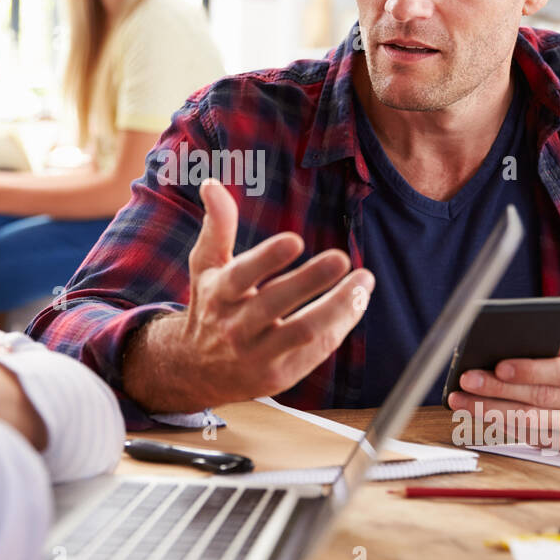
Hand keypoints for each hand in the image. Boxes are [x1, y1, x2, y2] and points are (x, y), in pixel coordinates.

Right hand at [129, 178, 374, 409]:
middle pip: (276, 304)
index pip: (241, 274)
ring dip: (339, 307)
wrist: (196, 370)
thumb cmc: (211, 306)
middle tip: (342, 258)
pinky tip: (356, 303)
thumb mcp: (206, 266)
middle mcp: (236, 326)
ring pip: (304, 332)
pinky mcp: (280, 375)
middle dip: (311, 280)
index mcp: (219, 294)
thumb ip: (217, 226)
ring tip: (364, 282)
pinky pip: (316, 351)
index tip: (295, 240)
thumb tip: (212, 184)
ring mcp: (258, 354)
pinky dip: (340, 326)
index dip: (267, 258)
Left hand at [445, 324, 559, 451]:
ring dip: (491, 410)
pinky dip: (501, 423)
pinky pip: (529, 436)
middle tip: (468, 381)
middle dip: (499, 390)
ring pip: (531, 421)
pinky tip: (479, 411)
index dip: (530, 370)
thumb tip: (520, 337)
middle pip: (541, 399)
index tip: (499, 367)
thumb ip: (553, 336)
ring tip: (462, 399)